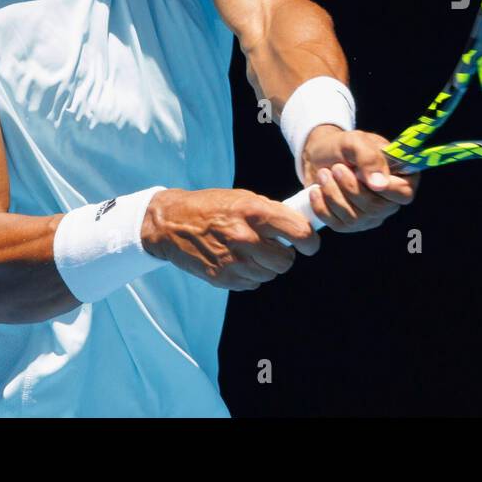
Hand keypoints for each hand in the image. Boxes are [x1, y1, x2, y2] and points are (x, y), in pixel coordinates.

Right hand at [141, 188, 319, 290]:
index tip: (309, 244)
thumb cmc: (211, 207)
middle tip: (274, 247)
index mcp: (254, 212)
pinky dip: (250, 275)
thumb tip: (302, 225)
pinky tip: (237, 260)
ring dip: (266, 266)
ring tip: (250, 251)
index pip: (299, 232)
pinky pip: (252, 284)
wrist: (171, 224)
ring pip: (269, 275)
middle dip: (284, 255)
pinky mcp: (221, 278)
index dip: (310, 241)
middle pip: (285, 260)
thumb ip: (272, 212)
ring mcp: (232, 261)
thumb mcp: (244, 198)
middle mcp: (244, 237)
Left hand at [300, 126, 420, 233]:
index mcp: (401, 177)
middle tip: (336, 168)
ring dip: (334, 194)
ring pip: (355, 218)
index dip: (385, 188)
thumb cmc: (343, 146)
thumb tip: (379, 185)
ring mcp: (371, 216)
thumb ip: (370, 158)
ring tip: (324, 174)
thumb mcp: (356, 142)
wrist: (319, 156)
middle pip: (376, 208)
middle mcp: (389, 201)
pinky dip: (322, 206)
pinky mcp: (351, 225)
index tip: (359, 172)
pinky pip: (338, 224)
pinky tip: (316, 191)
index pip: (404, 193)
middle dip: (350, 188)